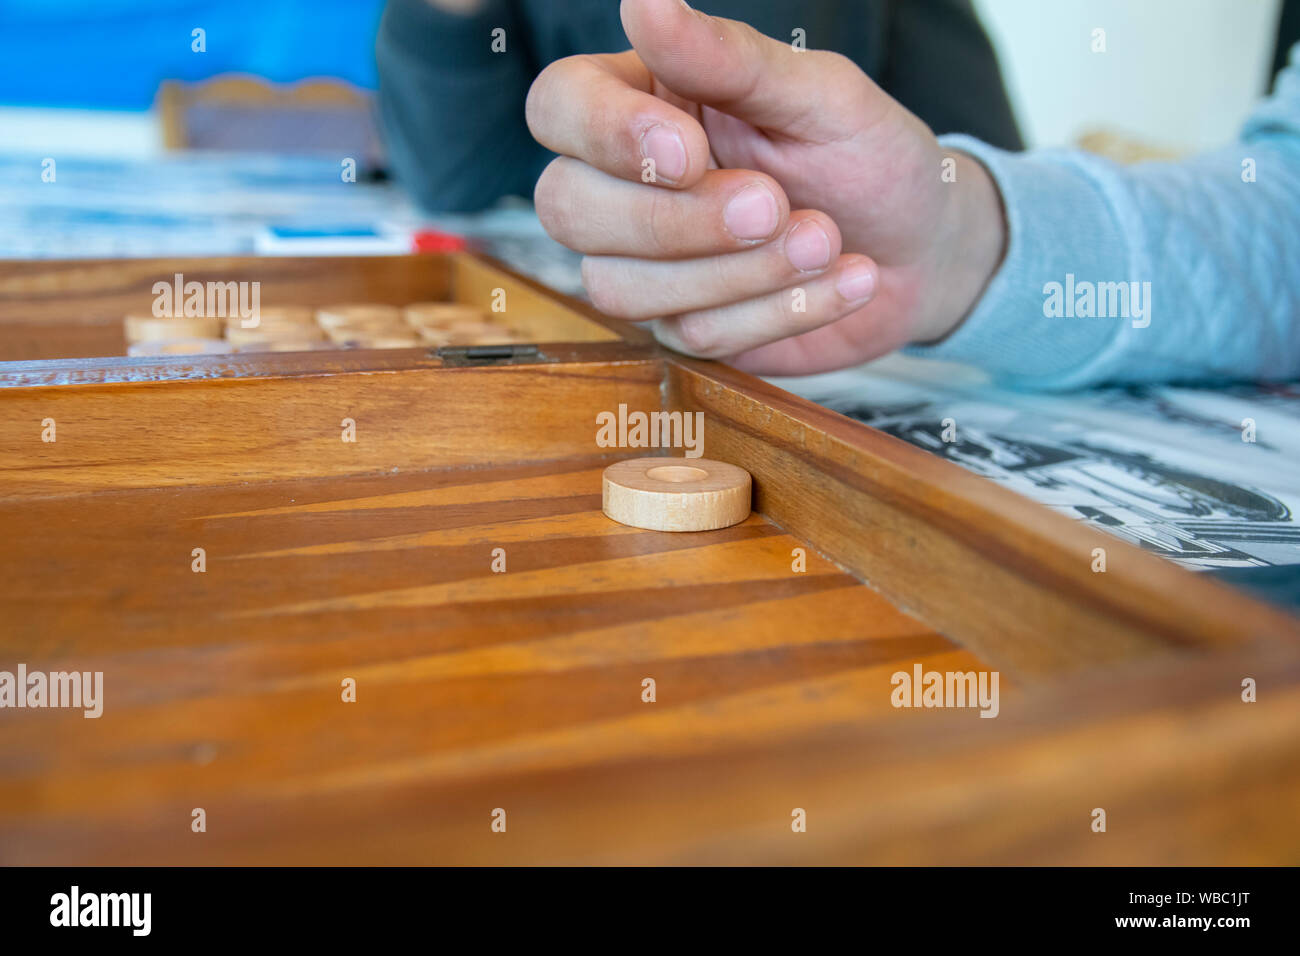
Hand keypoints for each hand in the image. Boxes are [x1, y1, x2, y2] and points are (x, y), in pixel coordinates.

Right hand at [525, 0, 1005, 374]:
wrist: (922, 250)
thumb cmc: (865, 156)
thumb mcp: (818, 95)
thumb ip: (728, 59)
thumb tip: (642, 1)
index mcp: (643, 102)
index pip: (559, 108)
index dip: (608, 135)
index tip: (694, 150)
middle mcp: (624, 185)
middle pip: (568, 208)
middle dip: (678, 221)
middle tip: (777, 205)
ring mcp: (647, 265)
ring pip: (623, 289)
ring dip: (739, 274)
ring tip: (828, 240)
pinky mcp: (684, 327)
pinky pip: (696, 335)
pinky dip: (780, 311)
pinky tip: (843, 279)